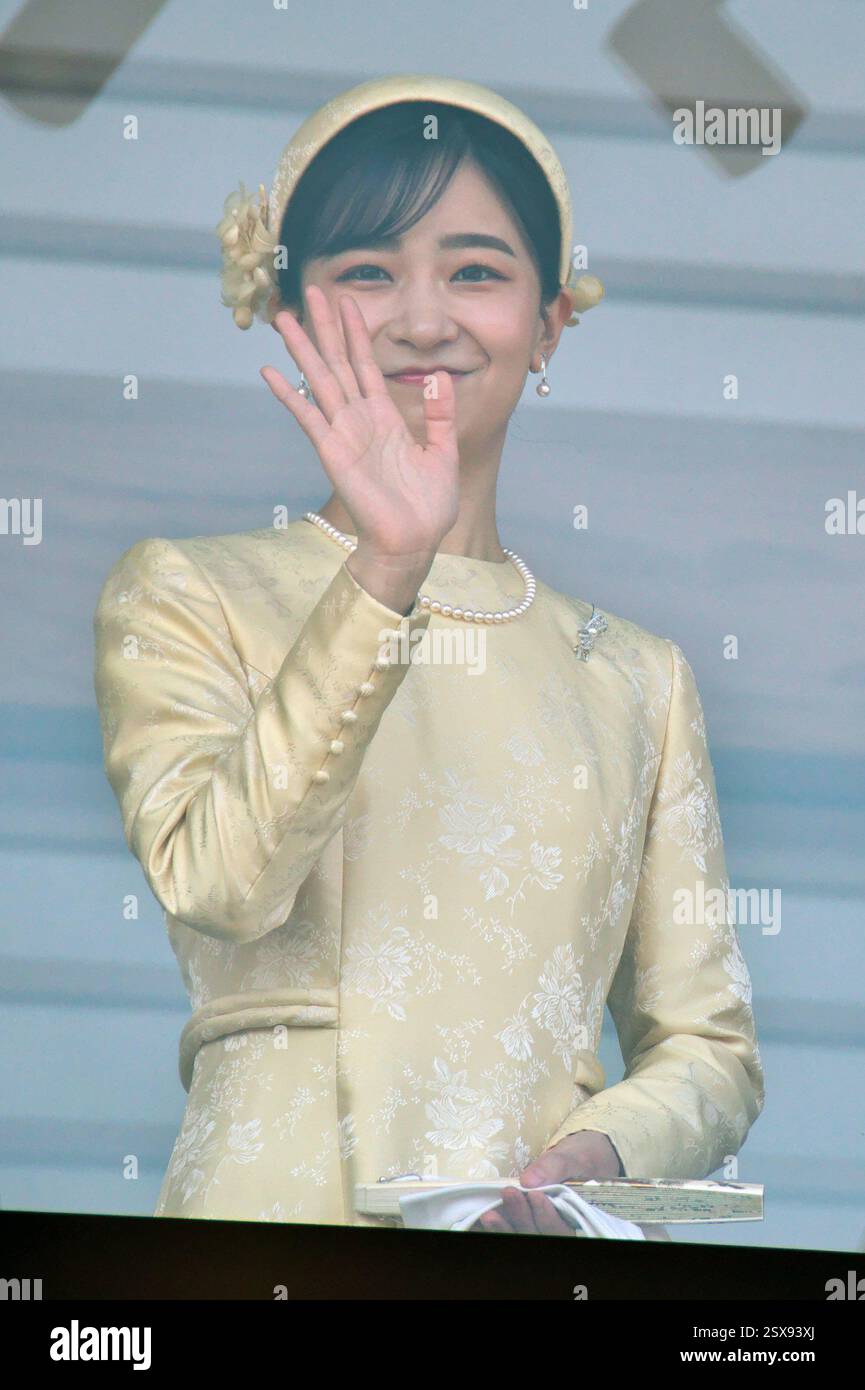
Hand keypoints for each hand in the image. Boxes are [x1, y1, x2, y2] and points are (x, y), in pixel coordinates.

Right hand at [260, 284, 460, 563]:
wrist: (413, 542)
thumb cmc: (428, 507)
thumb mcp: (444, 452)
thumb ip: (441, 413)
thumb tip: (439, 375)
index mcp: (385, 418)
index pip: (366, 364)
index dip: (356, 332)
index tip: (348, 300)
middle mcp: (360, 420)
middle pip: (338, 363)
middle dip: (325, 328)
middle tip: (311, 291)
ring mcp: (343, 434)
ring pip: (320, 381)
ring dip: (303, 349)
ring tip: (286, 318)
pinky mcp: (333, 453)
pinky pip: (308, 417)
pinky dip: (290, 395)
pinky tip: (270, 373)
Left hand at [469, 1131, 622, 1235]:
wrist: (574, 1161)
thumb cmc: (579, 1160)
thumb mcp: (574, 1157)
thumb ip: (555, 1167)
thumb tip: (528, 1180)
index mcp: (577, 1220)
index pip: (563, 1230)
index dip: (548, 1218)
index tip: (536, 1196)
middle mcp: (558, 1230)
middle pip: (539, 1235)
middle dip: (523, 1218)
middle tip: (510, 1193)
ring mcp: (539, 1229)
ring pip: (523, 1236)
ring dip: (506, 1227)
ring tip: (489, 1213)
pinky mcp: (522, 1224)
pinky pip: (511, 1231)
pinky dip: (498, 1227)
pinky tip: (486, 1219)